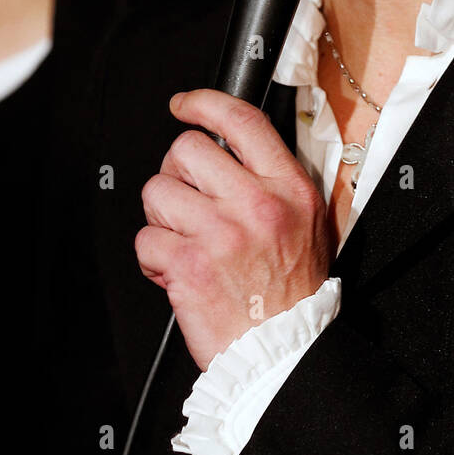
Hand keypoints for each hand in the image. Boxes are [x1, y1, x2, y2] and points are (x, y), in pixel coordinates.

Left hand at [135, 89, 331, 370]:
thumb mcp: (308, 221)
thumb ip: (273, 181)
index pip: (242, 122)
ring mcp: (221, 234)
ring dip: (162, 216)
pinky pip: (146, 239)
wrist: (286, 351)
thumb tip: (229, 150)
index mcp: (289, 187)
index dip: (204, 103)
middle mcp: (256, 204)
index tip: (185, 105)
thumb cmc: (294, 291)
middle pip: (186, 151)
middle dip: (176, 174)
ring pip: (158, 192)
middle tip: (186, 201)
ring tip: (184, 239)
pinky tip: (175, 269)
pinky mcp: (190, 266)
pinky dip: (153, 257)